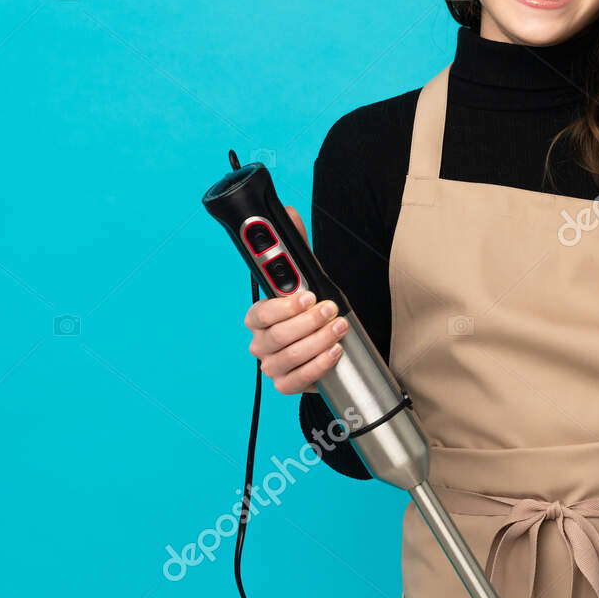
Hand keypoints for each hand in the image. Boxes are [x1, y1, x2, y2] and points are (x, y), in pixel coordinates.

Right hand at [241, 205, 347, 394]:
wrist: (327, 344)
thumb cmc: (312, 311)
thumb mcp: (308, 280)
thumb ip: (297, 251)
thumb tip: (289, 213)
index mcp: (259, 317)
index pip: (259, 313)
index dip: (283, 305)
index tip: (307, 295)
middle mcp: (261, 342)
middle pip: (276, 336)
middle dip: (308, 321)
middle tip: (330, 310)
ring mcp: (271, 365)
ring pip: (288, 357)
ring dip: (318, 341)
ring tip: (339, 328)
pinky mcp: (286, 384)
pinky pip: (296, 381)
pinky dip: (317, 366)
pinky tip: (333, 352)